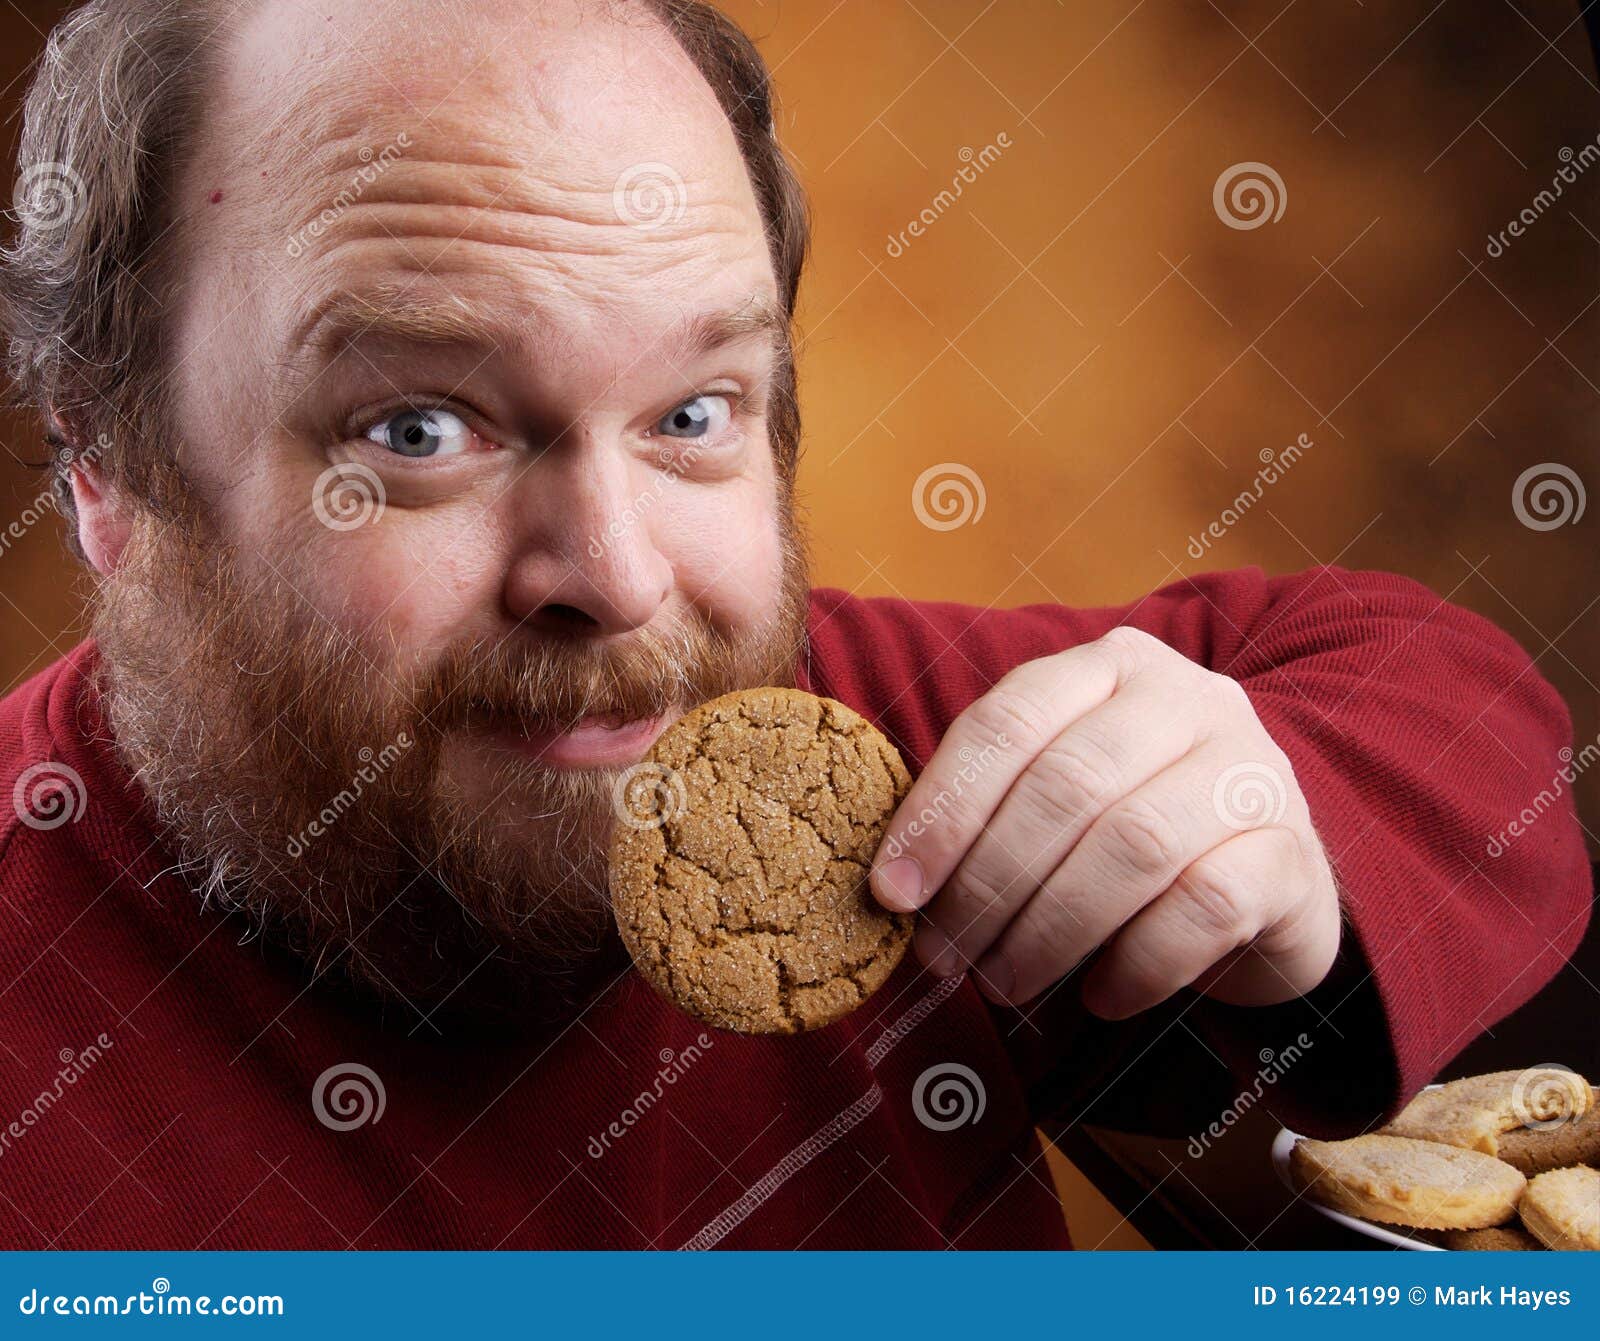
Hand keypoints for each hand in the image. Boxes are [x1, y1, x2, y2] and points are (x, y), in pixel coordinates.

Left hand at [869, 626, 1340, 1015]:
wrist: (1266, 872)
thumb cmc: (1128, 829)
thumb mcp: (1057, 793)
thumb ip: (988, 810)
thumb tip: (895, 888)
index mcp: (1110, 666)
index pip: (1010, 721)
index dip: (942, 809)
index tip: (893, 891)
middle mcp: (1189, 700)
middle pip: (1068, 785)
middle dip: (990, 882)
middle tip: (947, 955)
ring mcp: (1252, 771)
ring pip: (1134, 846)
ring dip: (1050, 930)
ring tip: (1006, 981)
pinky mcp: (1292, 854)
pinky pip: (1203, 909)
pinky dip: (1135, 963)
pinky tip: (1100, 995)